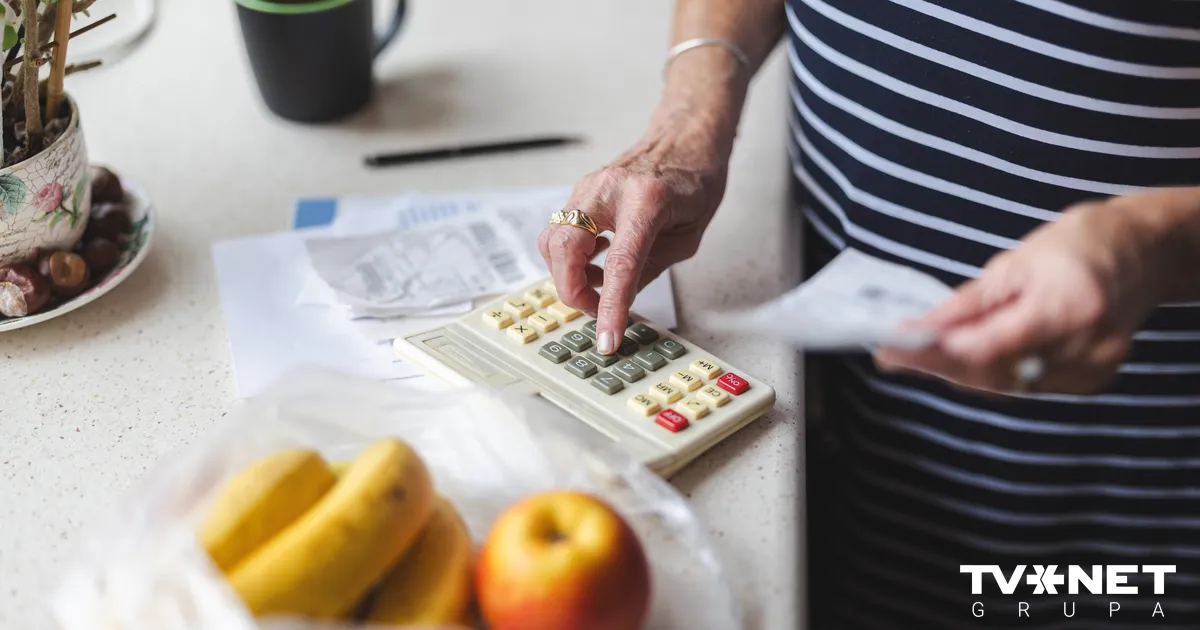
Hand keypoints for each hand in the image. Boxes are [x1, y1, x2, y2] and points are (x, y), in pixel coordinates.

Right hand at [538, 116, 731, 353]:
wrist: (684, 138)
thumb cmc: (694, 182)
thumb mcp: (686, 236)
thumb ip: (650, 268)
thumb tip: (620, 301)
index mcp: (647, 200)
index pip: (620, 264)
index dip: (610, 306)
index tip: (606, 339)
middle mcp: (608, 190)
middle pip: (565, 250)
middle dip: (573, 292)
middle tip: (596, 312)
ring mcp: (587, 188)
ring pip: (552, 241)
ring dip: (568, 276)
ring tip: (599, 287)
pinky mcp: (579, 193)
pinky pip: (559, 233)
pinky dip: (570, 259)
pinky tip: (596, 265)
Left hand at [874, 191, 1184, 394]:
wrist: (1144, 253)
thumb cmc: (1079, 244)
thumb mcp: (1015, 262)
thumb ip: (968, 303)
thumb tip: (921, 326)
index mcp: (1066, 305)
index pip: (986, 345)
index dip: (934, 351)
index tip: (892, 347)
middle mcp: (1084, 345)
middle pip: (993, 372)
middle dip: (937, 364)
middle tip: (892, 355)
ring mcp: (1092, 367)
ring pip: (1006, 385)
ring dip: (959, 372)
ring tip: (918, 356)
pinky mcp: (1091, 379)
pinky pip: (1027, 386)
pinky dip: (992, 373)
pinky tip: (965, 361)